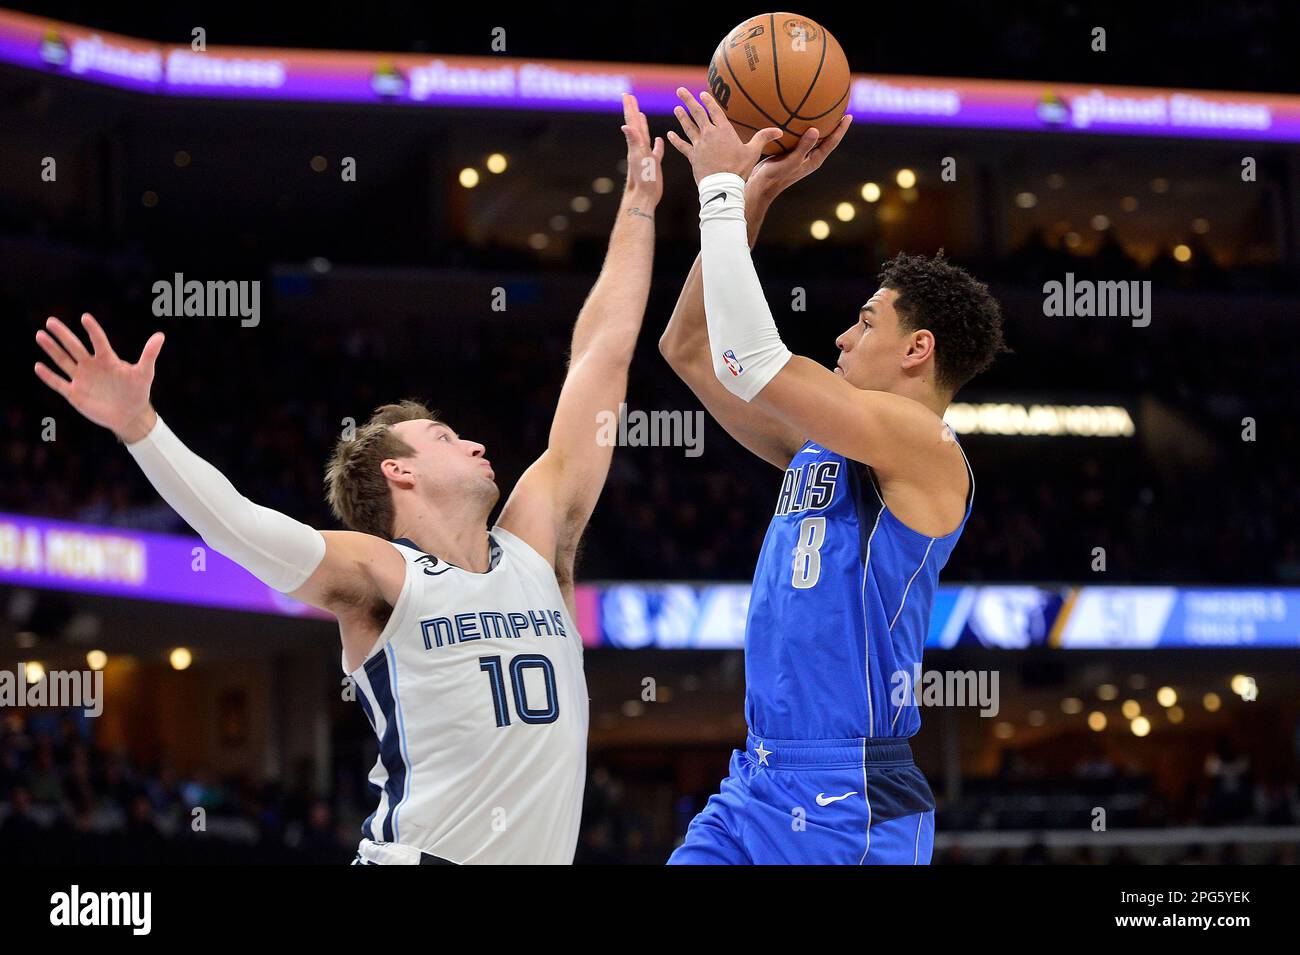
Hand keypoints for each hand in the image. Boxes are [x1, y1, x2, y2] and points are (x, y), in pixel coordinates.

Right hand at [34, 313, 162, 442]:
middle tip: (51, 321)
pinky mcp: (75, 393)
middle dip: (63, 335)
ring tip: (40, 335)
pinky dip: (48, 376)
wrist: (129, 414)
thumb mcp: (144, 373)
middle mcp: (91, 366)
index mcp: (107, 359)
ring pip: (63, 361)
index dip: (93, 330)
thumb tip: (161, 335)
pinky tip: (38, 366)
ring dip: (51, 349)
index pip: (98, 341)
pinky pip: (59, 383)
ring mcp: (81, 379)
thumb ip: (149, 354)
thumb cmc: (137, 391)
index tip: (85, 317)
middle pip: (74, 347)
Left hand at [621, 93, 664, 209]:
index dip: (630, 108)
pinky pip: (656, 151)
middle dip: (633, 111)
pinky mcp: (653, 165)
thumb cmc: (641, 179)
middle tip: (630, 98)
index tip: (626, 95)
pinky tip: (658, 141)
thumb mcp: (638, 157)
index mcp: (635, 145)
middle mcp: (639, 148)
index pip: (632, 122)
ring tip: (641, 114)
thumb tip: (626, 125)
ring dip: (643, 125)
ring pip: (644, 136)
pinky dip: (657, 145)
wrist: (643, 198)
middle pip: (636, 125)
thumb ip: (633, 141)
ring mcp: (646, 156)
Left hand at [666, 88, 781, 184]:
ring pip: (688, 127)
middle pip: (697, 114)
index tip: (702, 93)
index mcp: (724, 131)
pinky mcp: (693, 157)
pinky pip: (682, 146)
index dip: (708, 101)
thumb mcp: (753, 152)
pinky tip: (668, 135)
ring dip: (681, 117)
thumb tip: (780, 131)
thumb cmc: (739, 169)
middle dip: (688, 101)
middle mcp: (709, 134)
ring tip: (676, 109)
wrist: (722, 185)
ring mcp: (699, 145)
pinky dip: (676, 140)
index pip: (714, 111)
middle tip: (680, 90)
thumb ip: (763, 138)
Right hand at [747, 114, 852, 202]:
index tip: (849, 116)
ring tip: (820, 110)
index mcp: (814, 159)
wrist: (761, 185)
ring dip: (818, 125)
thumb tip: (815, 130)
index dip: (841, 129)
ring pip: (812, 138)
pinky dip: (800, 128)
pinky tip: (794, 119)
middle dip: (833, 125)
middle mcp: (810, 157)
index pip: (832, 142)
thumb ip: (803, 147)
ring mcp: (800, 155)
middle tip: (839, 109)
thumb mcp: (791, 161)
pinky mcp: (789, 153)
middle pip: (826, 139)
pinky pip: (799, 137)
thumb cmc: (776, 176)